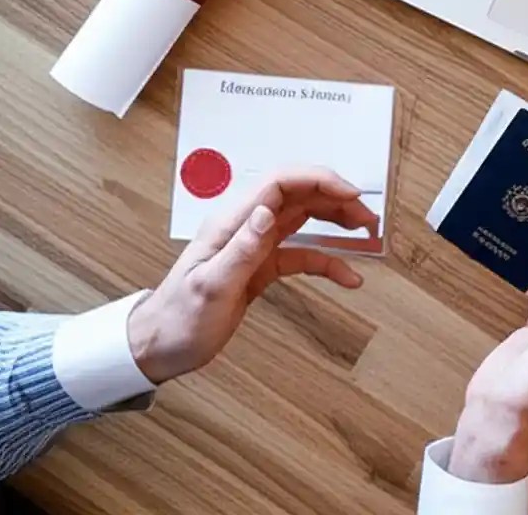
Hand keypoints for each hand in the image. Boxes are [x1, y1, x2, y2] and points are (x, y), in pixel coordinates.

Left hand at [127, 167, 377, 383]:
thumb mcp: (210, 287)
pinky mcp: (262, 266)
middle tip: (368, 218)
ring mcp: (255, 245)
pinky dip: (328, 262)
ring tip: (366, 231)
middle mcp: (245, 226)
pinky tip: (348, 276)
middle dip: (336, 199)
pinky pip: (302, 255)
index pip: (280, 183)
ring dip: (336, 221)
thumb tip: (265, 211)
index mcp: (230, 222)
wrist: (159, 346)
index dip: (318, 180)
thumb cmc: (177, 319)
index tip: (350, 194)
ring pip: (304, 219)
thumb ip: (241, 249)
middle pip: (298, 195)